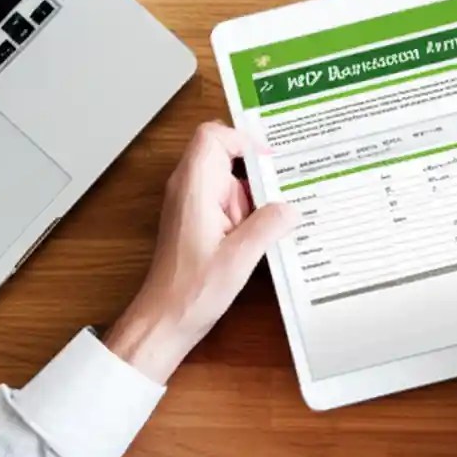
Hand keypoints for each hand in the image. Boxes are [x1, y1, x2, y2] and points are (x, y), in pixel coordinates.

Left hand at [105, 123, 295, 383]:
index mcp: (194, 188)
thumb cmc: (191, 292)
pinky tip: (270, 229)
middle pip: (224, 153)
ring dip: (257, 191)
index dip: (244, 139)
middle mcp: (190, 189)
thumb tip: (292, 207)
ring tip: (285, 209)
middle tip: (289, 181)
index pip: (214, 136)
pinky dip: (250, 207)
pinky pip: (227, 199)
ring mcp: (194, 204)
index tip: (272, 161)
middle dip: (258, 166)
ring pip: (230, 178)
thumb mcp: (238, 258)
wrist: (164, 320)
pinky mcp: (200, 221)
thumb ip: (268, 226)